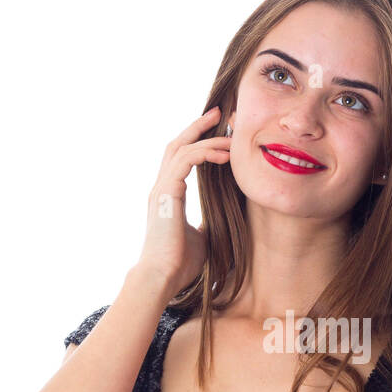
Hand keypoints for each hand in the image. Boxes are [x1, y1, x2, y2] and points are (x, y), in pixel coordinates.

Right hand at [136, 106, 230, 299]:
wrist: (162, 277)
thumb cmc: (180, 264)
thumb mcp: (202, 237)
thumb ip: (209, 223)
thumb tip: (226, 221)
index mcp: (168, 195)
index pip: (181, 157)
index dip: (198, 141)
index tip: (220, 131)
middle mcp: (162, 187)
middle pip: (177, 144)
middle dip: (198, 126)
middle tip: (221, 114)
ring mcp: (161, 188)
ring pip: (181, 148)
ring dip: (207, 138)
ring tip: (229, 134)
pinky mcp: (167, 193)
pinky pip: (185, 161)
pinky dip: (204, 152)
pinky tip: (224, 155)